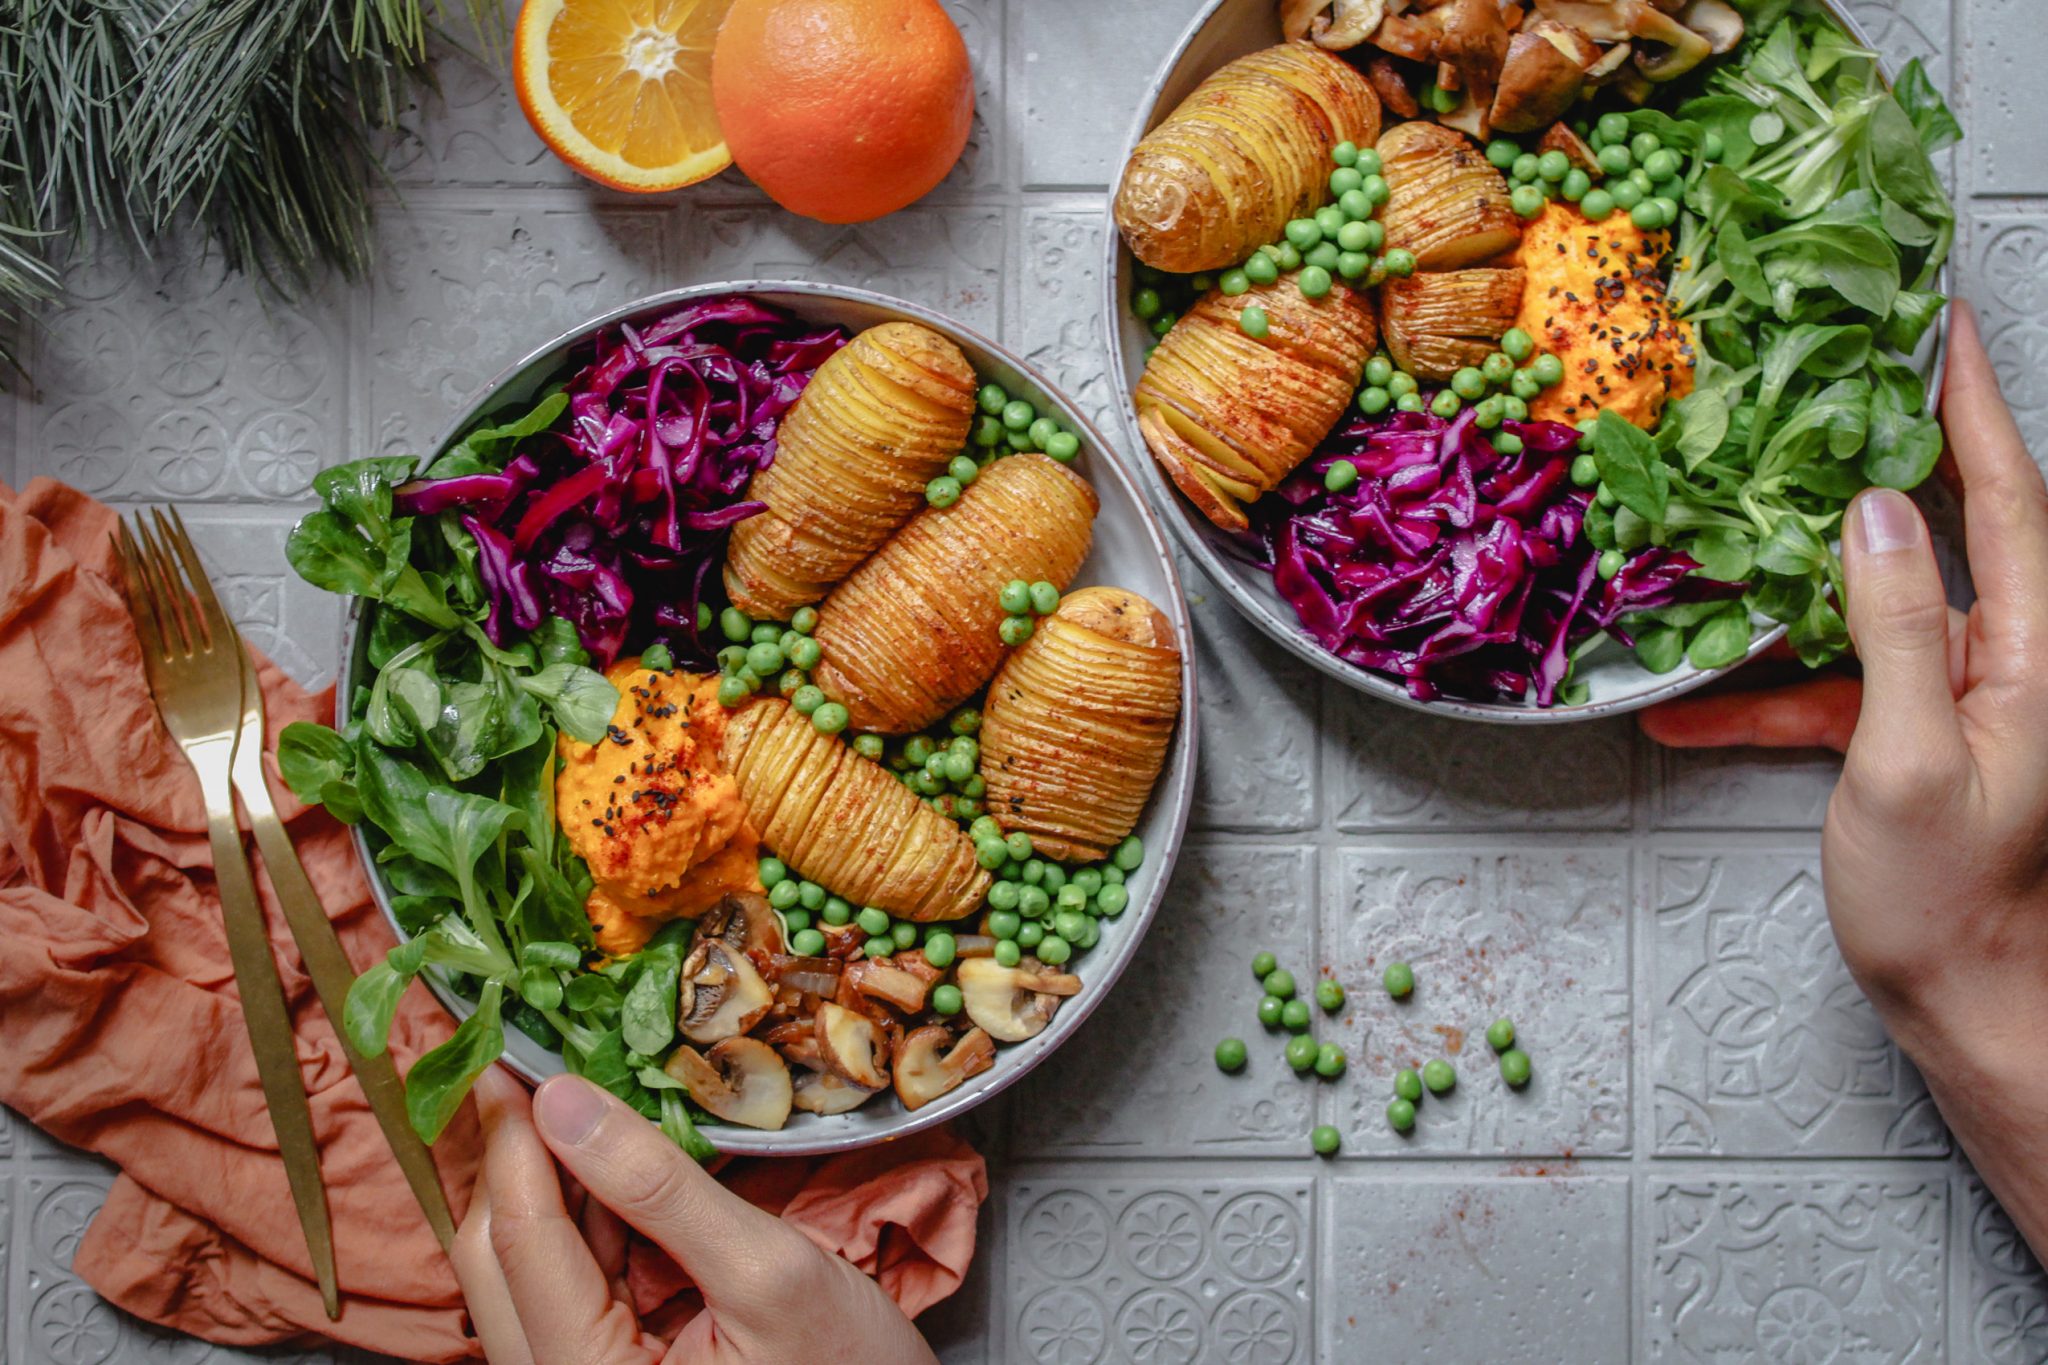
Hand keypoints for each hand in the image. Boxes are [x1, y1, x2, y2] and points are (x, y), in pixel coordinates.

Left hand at [450, 1067, 938, 1364]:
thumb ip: (661, 1189)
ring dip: (541, 1187)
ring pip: (523, 1274)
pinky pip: (566, 1289)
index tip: (505, 1061)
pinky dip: (578, 1221)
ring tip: (559, 1104)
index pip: (525, 1244)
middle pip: (497, 1264)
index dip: (513, 1142)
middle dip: (509, 1162)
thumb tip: (564, 1102)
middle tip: (521, 1071)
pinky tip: (599, 1166)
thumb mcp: (767, 1270)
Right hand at [1643, 302, 2047, 1256]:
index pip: (2010, 498)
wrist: (1976, 1015)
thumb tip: (1880, 513)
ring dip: (1798, 576)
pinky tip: (1691, 704)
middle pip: (1951, 531)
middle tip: (1832, 380)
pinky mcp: (1912, 743)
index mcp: (2036, 657)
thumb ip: (1897, 629)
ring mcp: (1959, 702)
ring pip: (1875, 605)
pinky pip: (1836, 690)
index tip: (1942, 327)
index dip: (1972, 407)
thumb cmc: (1953, 908)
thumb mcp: (1908, 761)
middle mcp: (2009, 663)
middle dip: (1887, 453)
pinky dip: (1766, 690)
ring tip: (1734, 522)